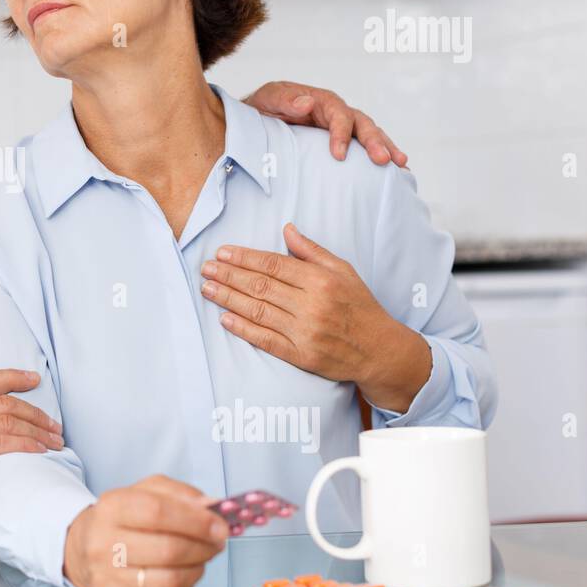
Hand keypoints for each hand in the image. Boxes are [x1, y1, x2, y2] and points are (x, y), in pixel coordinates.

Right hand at [0, 369, 63, 527]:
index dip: (11, 376)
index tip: (32, 377)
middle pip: (6, 401)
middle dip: (36, 411)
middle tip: (54, 424)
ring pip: (10, 419)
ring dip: (39, 430)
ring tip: (55, 441)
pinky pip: (4, 442)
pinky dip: (27, 444)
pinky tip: (40, 451)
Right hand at [62, 475, 226, 586]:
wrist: (83, 548)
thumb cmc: (123, 519)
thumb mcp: (145, 492)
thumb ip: (179, 494)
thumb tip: (211, 508)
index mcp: (111, 508)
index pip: (157, 512)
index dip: (196, 520)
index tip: (220, 526)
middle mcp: (103, 544)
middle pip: (168, 550)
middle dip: (203, 547)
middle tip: (217, 543)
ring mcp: (106, 579)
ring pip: (169, 582)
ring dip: (196, 571)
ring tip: (199, 560)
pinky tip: (182, 577)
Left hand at [200, 223, 431, 409]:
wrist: (380, 350)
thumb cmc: (360, 306)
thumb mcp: (343, 271)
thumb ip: (312, 251)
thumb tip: (287, 229)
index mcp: (321, 280)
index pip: (273, 265)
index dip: (244, 258)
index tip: (222, 253)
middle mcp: (312, 305)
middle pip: (261, 286)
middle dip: (229, 276)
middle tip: (206, 268)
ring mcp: (306, 332)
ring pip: (259, 311)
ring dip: (229, 299)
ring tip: (207, 289)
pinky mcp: (302, 356)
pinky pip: (266, 340)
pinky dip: (243, 329)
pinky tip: (225, 318)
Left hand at [243, 80, 406, 166]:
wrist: (259, 116)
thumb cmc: (265, 106)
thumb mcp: (269, 98)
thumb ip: (285, 100)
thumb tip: (307, 103)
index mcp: (322, 101)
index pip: (338, 115)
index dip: (341, 134)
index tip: (338, 155)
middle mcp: (337, 113)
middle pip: (362, 124)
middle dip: (374, 142)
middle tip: (384, 160)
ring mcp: (342, 128)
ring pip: (369, 135)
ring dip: (386, 148)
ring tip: (400, 165)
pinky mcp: (342, 142)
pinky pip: (362, 148)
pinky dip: (379, 156)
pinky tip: (393, 172)